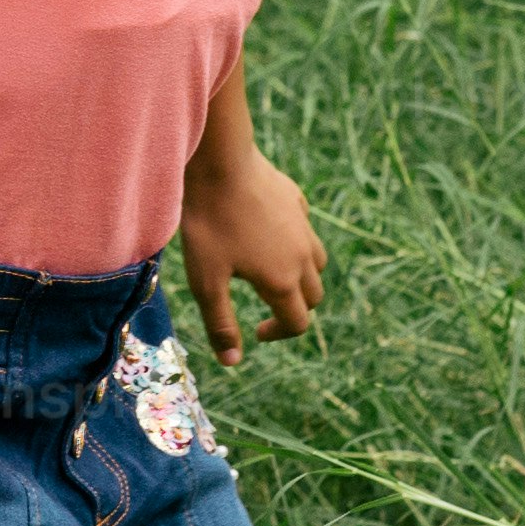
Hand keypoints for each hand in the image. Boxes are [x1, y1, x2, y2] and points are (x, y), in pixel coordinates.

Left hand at [177, 151, 322, 368]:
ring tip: (273, 275)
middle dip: (295, 309)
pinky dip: (296, 242)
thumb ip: (221, 324)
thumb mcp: (206, 281)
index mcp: (282, 281)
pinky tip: (270, 233)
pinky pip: (305, 229)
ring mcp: (303, 225)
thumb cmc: (208, 224)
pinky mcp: (295, 200)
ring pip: (317, 262)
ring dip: (303, 278)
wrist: (219, 162)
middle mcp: (302, 255)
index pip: (297, 323)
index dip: (279, 335)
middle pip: (313, 296)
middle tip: (267, 309)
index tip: (257, 332)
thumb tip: (232, 362)